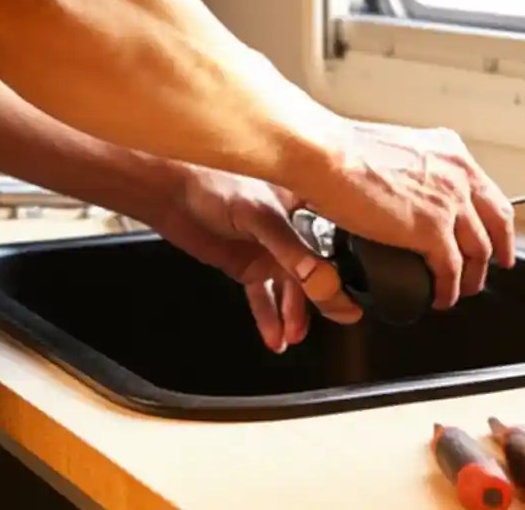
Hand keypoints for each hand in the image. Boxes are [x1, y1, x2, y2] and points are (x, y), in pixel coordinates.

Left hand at [146, 166, 361, 352]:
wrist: (171, 193)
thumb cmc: (216, 185)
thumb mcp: (260, 216)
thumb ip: (290, 249)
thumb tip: (323, 280)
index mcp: (304, 210)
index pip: (332, 248)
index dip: (344, 276)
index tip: (353, 305)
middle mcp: (291, 232)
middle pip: (314, 275)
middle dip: (321, 302)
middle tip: (335, 322)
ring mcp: (270, 252)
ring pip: (290, 291)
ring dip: (294, 314)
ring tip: (294, 336)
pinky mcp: (248, 267)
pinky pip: (264, 297)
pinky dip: (269, 318)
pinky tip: (275, 338)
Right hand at [298, 120, 516, 310]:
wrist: (325, 157)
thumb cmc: (343, 151)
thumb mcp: (397, 150)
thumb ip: (414, 169)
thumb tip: (410, 190)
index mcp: (449, 151)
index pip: (487, 191)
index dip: (495, 220)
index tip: (495, 234)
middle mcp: (457, 174)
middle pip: (496, 222)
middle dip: (498, 250)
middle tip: (494, 266)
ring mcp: (449, 202)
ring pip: (478, 250)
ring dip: (472, 277)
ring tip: (459, 290)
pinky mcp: (432, 231)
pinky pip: (451, 270)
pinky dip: (448, 289)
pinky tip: (439, 296)